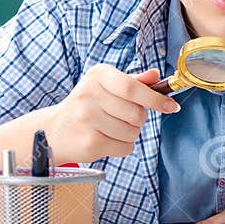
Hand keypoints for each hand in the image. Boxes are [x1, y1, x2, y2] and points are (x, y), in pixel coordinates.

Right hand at [46, 65, 179, 163]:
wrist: (53, 131)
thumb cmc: (86, 105)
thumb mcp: (106, 86)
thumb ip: (133, 81)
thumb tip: (155, 75)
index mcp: (98, 76)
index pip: (133, 88)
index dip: (156, 99)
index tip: (172, 107)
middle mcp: (89, 95)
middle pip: (137, 113)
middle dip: (138, 119)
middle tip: (122, 117)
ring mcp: (88, 119)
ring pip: (133, 133)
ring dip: (129, 134)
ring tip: (110, 128)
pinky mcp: (90, 143)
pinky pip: (125, 148)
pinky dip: (121, 146)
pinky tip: (105, 139)